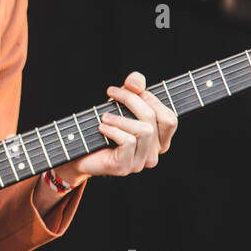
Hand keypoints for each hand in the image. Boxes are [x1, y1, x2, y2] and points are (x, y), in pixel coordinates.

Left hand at [55, 71, 177, 183]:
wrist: (80, 151)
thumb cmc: (106, 126)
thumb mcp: (122, 102)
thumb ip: (134, 87)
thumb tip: (136, 84)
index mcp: (159, 141)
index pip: (169, 119)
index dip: (153, 100)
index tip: (133, 88)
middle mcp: (153, 154)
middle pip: (153, 119)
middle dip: (131, 100)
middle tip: (111, 93)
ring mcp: (139, 163)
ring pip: (144, 131)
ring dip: (121, 118)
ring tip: (104, 116)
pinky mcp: (124, 167)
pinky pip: (128, 142)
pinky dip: (113, 130)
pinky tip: (101, 128)